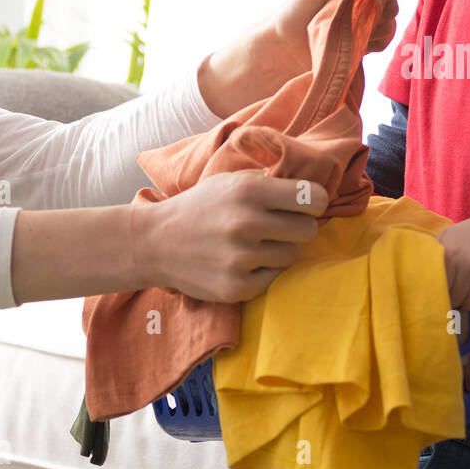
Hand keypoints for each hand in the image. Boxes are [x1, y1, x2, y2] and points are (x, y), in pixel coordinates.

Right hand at [136, 172, 329, 302]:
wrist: (155, 242)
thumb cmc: (202, 207)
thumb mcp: (231, 181)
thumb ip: (270, 182)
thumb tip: (314, 189)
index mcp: (250, 190)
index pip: (314, 198)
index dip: (313, 202)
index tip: (304, 206)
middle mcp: (246, 222)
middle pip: (308, 230)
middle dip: (298, 227)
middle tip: (279, 228)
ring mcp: (241, 258)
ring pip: (294, 255)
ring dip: (282, 250)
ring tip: (257, 245)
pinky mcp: (237, 287)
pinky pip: (276, 278)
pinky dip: (266, 271)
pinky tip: (245, 263)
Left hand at [197, 0, 416, 117]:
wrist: (285, 50)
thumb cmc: (296, 9)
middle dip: (377, 1)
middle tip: (350, 8)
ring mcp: (368, 14)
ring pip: (393, 17)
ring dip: (372, 24)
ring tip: (344, 28)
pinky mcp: (369, 38)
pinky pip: (387, 38)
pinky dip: (371, 42)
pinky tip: (351, 43)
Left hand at [436, 204, 469, 311]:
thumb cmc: (469, 234)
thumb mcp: (446, 238)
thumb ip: (431, 257)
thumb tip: (413, 279)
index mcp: (451, 255)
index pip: (439, 289)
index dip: (438, 293)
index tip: (438, 293)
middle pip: (456, 299)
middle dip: (453, 298)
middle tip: (454, 291)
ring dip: (468, 300)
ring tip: (467, 288)